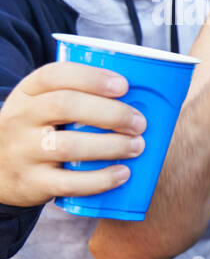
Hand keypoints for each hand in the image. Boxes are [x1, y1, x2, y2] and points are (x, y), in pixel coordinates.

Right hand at [0, 62, 145, 206]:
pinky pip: (69, 183)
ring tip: (137, 146)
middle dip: (110, 112)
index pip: (53, 75)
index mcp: (27, 93)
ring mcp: (23, 152)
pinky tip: (123, 174)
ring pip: (69, 146)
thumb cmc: (38, 132)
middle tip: (139, 122)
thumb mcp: (42, 107)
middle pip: (65, 106)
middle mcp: (20, 119)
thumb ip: (76, 98)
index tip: (123, 86)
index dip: (91, 77)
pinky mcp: (32, 182)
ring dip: (111, 145)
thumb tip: (140, 98)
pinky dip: (101, 179)